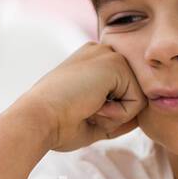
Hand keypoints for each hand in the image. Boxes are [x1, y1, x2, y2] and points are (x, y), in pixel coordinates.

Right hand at [15, 42, 145, 152]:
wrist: (37, 119)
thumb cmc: (57, 125)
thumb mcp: (93, 121)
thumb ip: (118, 117)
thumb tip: (140, 119)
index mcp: (92, 62)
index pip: (122, 93)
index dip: (109, 114)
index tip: (82, 114)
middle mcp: (101, 52)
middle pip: (133, 94)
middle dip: (116, 114)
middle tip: (85, 113)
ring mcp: (108, 55)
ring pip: (138, 98)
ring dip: (117, 116)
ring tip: (89, 110)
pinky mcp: (115, 64)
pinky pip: (138, 102)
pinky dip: (119, 115)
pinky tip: (94, 108)